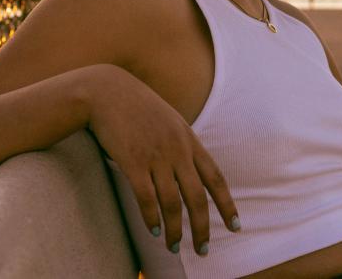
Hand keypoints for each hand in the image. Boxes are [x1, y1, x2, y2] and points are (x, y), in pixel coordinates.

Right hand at [85, 65, 238, 255]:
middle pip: (197, 197)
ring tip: (175, 247)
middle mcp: (177, 150)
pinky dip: (152, 218)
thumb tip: (192, 171)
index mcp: (189, 140)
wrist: (106, 91)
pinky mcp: (132, 161)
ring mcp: (155, 156)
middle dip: (202, 228)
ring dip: (175, 230)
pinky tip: (154, 231)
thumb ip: (182, 144)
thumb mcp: (169, 120)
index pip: (215, 178)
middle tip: (203, 250)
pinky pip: (146, 198)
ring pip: (172, 203)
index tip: (235, 227)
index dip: (227, 205)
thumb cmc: (137, 106)